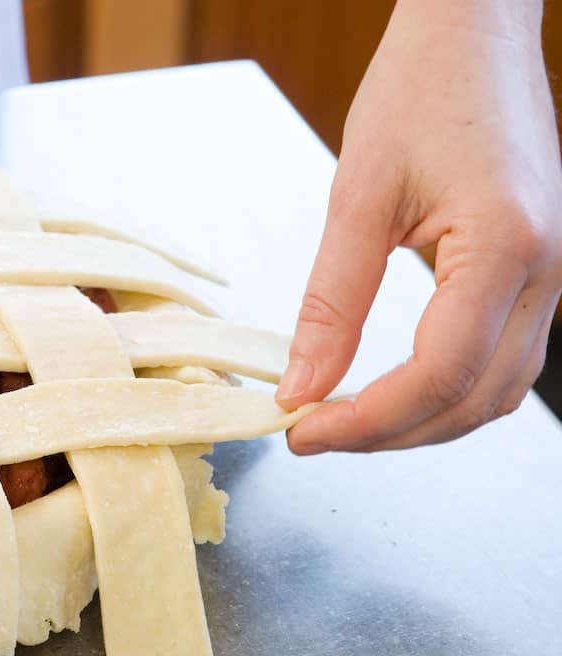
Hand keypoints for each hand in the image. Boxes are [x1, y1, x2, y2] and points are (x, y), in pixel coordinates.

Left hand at [276, 0, 560, 452]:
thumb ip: (332, 301)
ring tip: (342, 419)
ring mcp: (556, 276)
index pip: (438, 376)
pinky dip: (447, 390)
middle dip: (390, 435)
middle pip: (475, 401)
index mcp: (506, 249)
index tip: (301, 430)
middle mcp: (550, 272)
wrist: (475, 33)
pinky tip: (389, 388)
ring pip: (498, 392)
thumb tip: (302, 385)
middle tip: (312, 434)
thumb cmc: (421, 90)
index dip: (366, 421)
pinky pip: (504, 359)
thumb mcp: (358, 194)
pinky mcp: (542, 273)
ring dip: (421, 421)